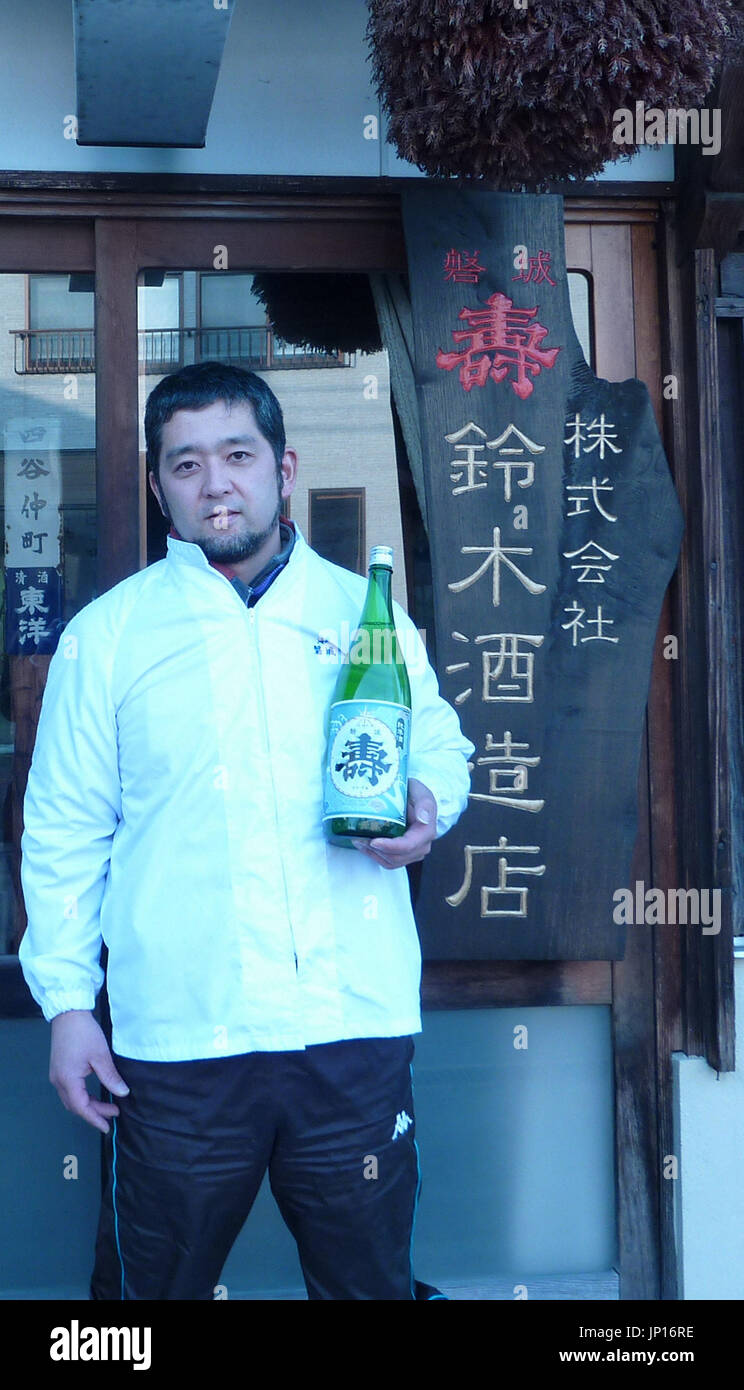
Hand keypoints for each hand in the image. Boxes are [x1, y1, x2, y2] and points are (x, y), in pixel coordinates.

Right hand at [49, 1009, 129, 1134]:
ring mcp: (56, 1075)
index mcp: (67, 1080)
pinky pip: (70, 1090)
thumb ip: (110, 1077)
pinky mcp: (59, 1069)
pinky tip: (95, 1093)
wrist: (68, 1014)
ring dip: (88, 1104)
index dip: (95, 1118)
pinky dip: (82, 1096)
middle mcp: (58, 1081)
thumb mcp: (101, 1056)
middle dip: (94, 1112)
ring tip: (107, 1105)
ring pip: (71, 1099)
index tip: (108, 1126)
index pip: (81, 1107)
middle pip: (75, 1105)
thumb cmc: (84, 1033)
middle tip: (114, 1113)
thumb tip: (122, 1093)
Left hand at [351, 777, 436, 869]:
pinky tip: (365, 846)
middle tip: (359, 839)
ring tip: (359, 842)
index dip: (390, 847)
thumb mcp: (420, 792)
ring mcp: (413, 852)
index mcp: (426, 831)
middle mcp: (422, 845)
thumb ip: (424, 804)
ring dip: (374, 854)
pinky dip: (375, 856)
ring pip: (392, 862)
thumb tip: (423, 819)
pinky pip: (389, 862)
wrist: (413, 797)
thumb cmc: (416, 794)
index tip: (373, 841)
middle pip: (397, 857)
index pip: (408, 846)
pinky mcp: (404, 854)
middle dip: (377, 851)